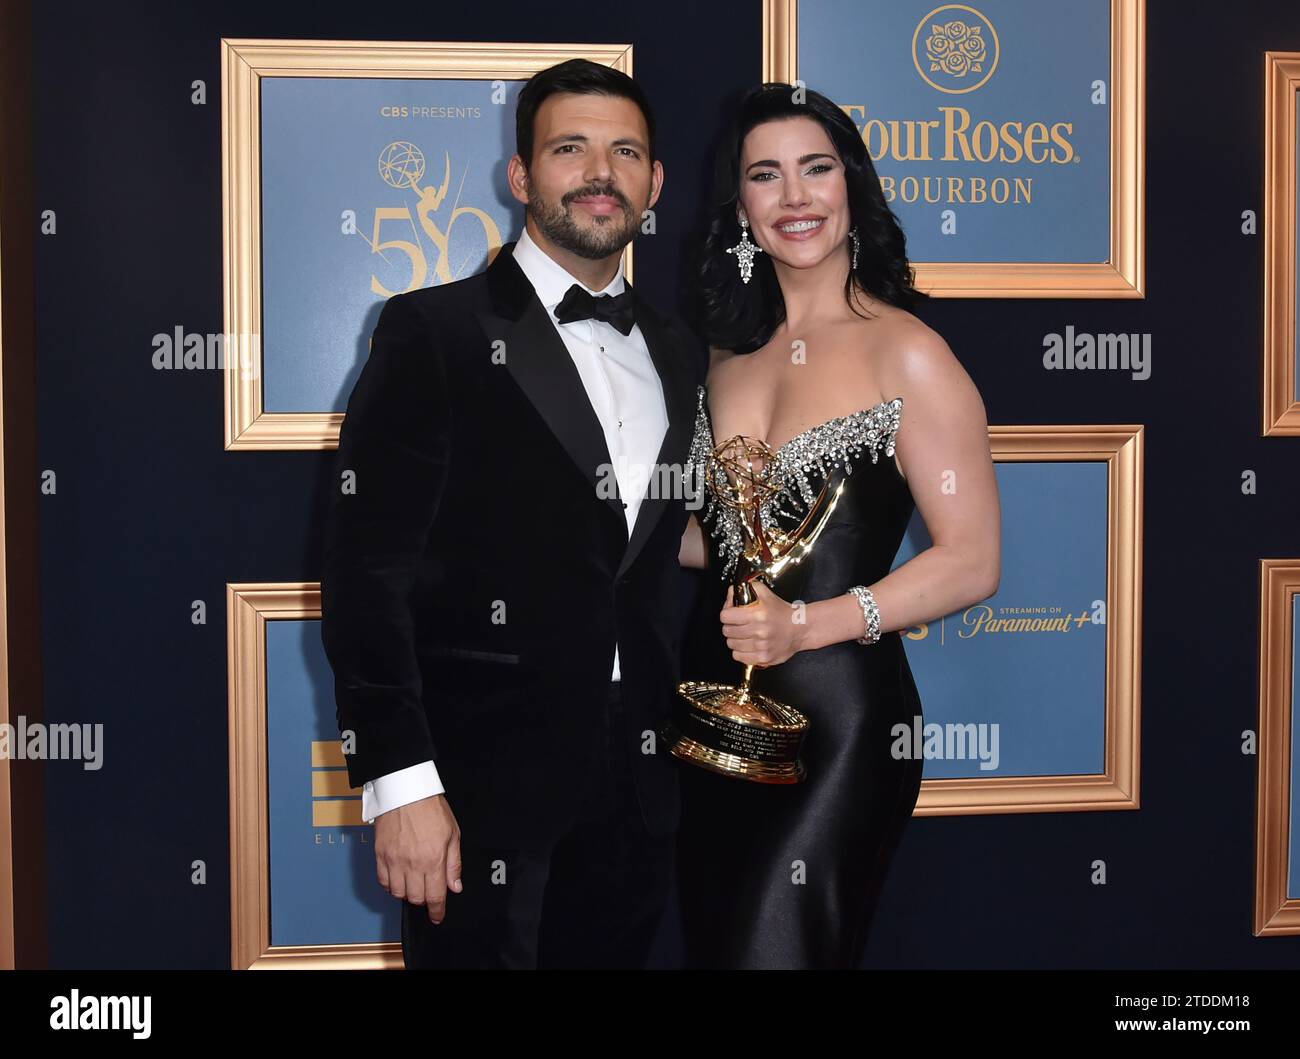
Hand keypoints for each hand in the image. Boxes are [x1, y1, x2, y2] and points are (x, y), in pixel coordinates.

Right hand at [374, 793, 461, 923]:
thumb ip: (454, 863)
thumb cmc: (431, 808)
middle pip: (415, 898)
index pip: (435, 896)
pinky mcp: (380, 854)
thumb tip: (455, 886)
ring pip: (398, 893)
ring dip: (407, 893)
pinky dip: (391, 885)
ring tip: (413, 883)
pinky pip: (383, 881)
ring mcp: (394, 860)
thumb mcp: (453, 834)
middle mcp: (412, 864)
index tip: (438, 916)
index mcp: (433, 859)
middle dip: (424, 900)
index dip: (437, 911)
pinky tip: (398, 878)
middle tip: (428, 892)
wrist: (406, 790)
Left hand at [720, 580, 803, 666]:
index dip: (726, 614)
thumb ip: (746, 588)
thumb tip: (731, 594)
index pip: (725, 616)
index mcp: (757, 614)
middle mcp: (759, 631)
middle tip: (737, 625)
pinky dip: (739, 651)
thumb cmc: (782, 612)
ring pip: (731, 644)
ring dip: (735, 639)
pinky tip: (747, 645)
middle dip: (730, 626)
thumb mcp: (765, 593)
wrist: (801, 628)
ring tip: (744, 635)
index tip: (731, 614)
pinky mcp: (764, 658)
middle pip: (727, 631)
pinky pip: (738, 657)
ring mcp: (761, 646)